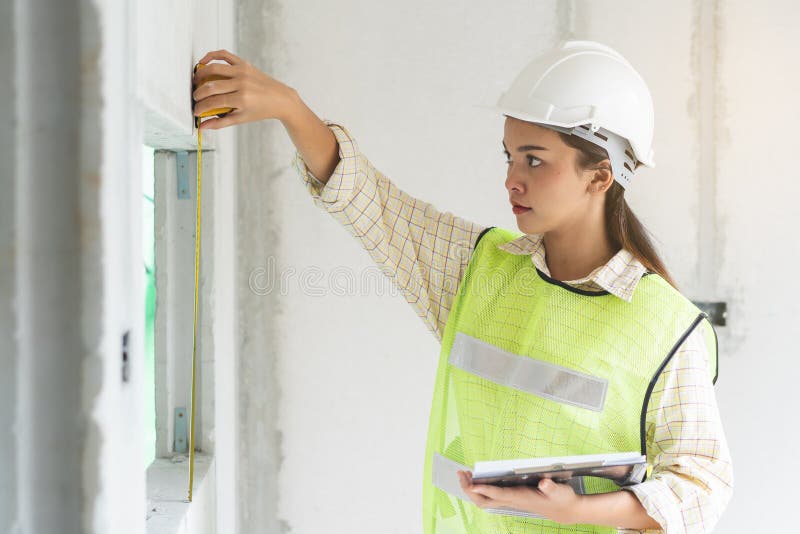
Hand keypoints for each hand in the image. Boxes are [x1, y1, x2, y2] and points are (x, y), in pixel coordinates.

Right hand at [192, 49, 297, 129]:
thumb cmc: (261, 110)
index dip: (201, 107)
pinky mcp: (244, 63)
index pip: (213, 102)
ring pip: (214, 69)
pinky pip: (224, 55)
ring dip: (200, 75)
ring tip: (195, 82)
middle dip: (198, 94)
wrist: (280, 99)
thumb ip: (221, 122)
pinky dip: (211, 56)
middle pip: (211, 86)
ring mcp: (243, 71)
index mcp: (242, 99)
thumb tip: (202, 127)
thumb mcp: (241, 118)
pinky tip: (203, 62)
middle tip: (194, 98)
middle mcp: (242, 83)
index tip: (195, 111)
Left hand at [457, 470, 583, 524]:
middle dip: (470, 490)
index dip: (485, 489)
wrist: (564, 510)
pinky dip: (479, 488)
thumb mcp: (561, 492)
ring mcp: (510, 500)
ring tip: (464, 474)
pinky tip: (476, 478)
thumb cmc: (561, 499)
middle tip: (461, 474)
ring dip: (471, 489)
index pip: (499, 495)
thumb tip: (544, 483)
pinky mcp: (511, 498)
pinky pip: (489, 496)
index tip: (473, 483)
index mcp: (521, 498)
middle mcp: (512, 501)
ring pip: (484, 500)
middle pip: (484, 501)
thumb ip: (552, 487)